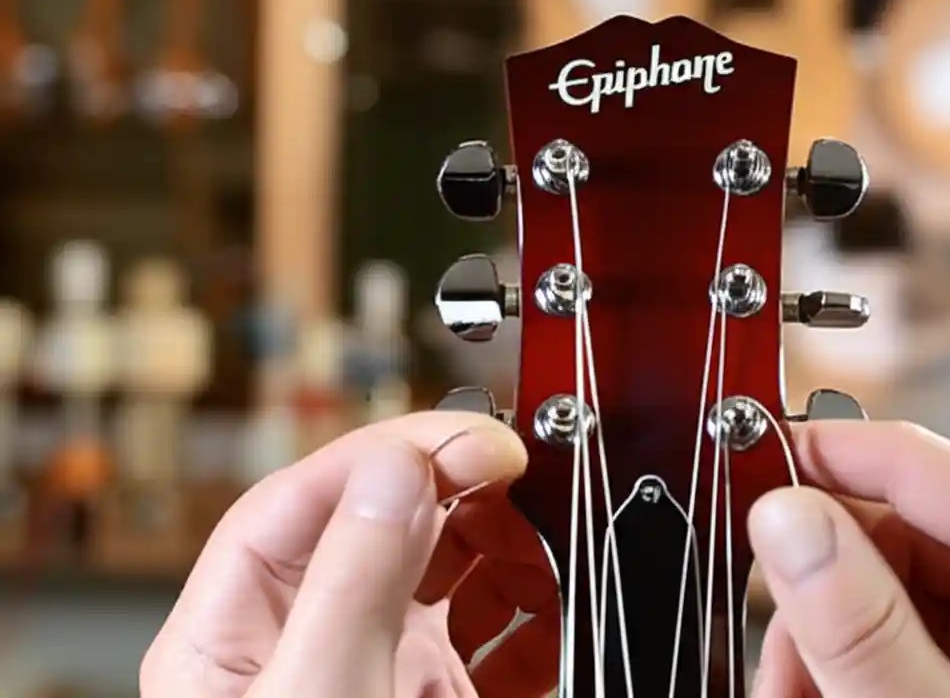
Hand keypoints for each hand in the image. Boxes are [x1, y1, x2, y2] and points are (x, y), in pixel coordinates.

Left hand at [141, 412, 559, 697]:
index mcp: (234, 634)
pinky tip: (554, 617)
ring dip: (506, 547)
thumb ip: (353, 579)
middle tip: (518, 476)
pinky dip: (534, 616)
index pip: (299, 500)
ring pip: (446, 567)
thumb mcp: (321, 692)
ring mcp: (376, 666)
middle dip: (457, 490)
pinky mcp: (434, 691)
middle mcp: (307, 637)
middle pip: (382, 520)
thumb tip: (393, 464)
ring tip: (546, 552)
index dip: (384, 452)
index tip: (465, 438)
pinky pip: (492, 632)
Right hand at [749, 421, 949, 696]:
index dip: (812, 460)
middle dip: (817, 605)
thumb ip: (862, 627)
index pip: (911, 462)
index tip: (731, 472)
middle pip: (883, 530)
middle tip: (783, 683)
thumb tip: (785, 520)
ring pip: (876, 582)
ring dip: (824, 650)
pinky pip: (899, 627)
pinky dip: (852, 669)